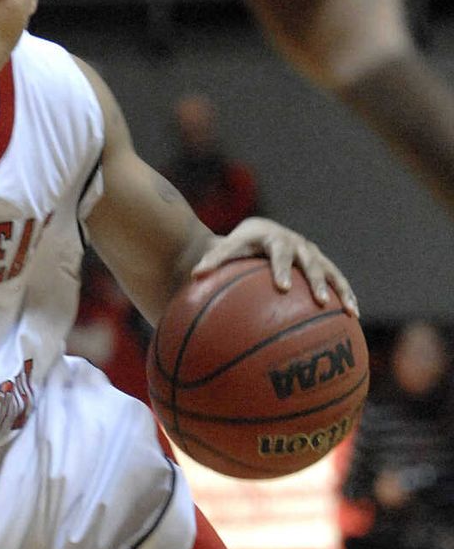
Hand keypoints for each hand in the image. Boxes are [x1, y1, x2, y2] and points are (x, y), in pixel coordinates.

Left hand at [191, 216, 358, 315]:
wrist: (256, 232)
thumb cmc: (236, 246)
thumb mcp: (223, 249)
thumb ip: (211, 261)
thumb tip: (193, 276)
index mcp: (272, 237)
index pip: (277, 253)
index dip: (281, 268)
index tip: (283, 287)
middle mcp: (295, 243)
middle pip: (308, 261)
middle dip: (313, 280)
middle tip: (319, 301)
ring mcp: (311, 252)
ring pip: (328, 270)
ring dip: (338, 290)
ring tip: (348, 311)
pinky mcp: (321, 263)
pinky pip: (337, 280)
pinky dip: (346, 295)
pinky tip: (354, 316)